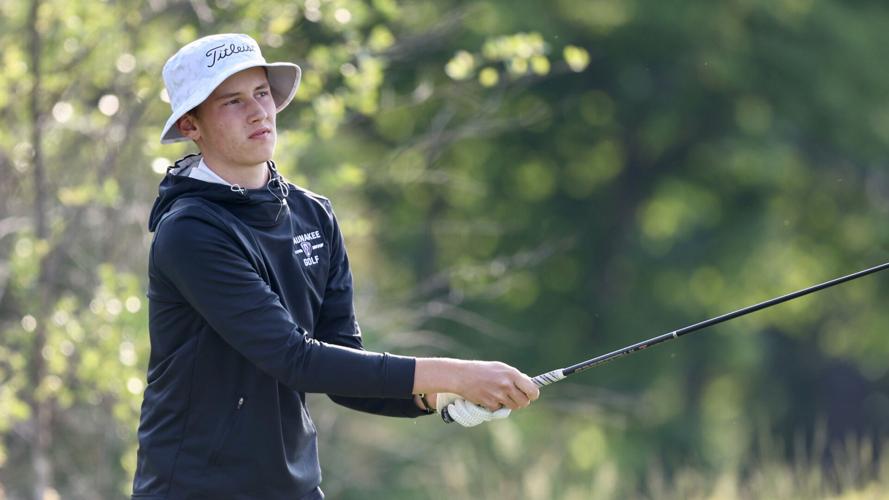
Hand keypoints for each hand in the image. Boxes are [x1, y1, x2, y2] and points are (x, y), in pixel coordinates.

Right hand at [413, 358, 539, 425]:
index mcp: (512, 374)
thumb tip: (530, 384)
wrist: (463, 375)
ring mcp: (498, 395)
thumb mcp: (500, 368)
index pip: (532, 390)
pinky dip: (496, 406)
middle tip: (514, 397)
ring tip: (499, 394)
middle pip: (524, 402)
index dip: (533, 395)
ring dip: (508, 404)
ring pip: (513, 407)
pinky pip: (499, 409)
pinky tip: (489, 397)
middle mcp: (507, 385)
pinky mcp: (490, 403)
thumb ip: (515, 376)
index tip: (530, 395)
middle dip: (521, 401)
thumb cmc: (483, 370)